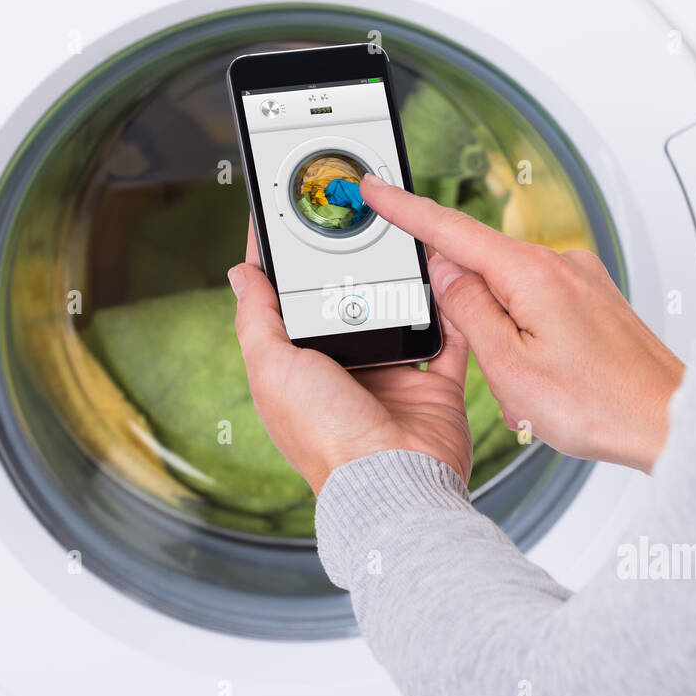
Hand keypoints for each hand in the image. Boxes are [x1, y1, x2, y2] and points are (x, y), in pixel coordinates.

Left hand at [228, 227, 472, 494]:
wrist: (393, 478)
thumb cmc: (325, 433)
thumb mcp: (272, 369)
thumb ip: (256, 318)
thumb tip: (240, 274)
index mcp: (303, 369)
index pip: (292, 303)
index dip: (289, 263)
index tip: (291, 219)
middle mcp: (347, 371)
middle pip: (350, 303)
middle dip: (353, 264)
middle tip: (359, 217)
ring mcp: (393, 377)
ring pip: (400, 312)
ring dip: (405, 280)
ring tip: (406, 236)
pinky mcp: (436, 384)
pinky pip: (450, 337)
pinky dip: (454, 309)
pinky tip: (451, 273)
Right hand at [359, 175, 682, 472]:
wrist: (669, 422)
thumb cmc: (600, 404)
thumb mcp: (507, 365)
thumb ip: (467, 309)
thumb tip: (444, 270)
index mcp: (532, 273)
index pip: (451, 230)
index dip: (405, 208)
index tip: (376, 187)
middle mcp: (560, 265)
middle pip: (481, 270)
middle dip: (470, 320)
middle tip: (496, 375)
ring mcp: (580, 281)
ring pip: (511, 299)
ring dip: (505, 346)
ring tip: (533, 396)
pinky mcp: (593, 301)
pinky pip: (539, 312)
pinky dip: (529, 347)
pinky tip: (548, 386)